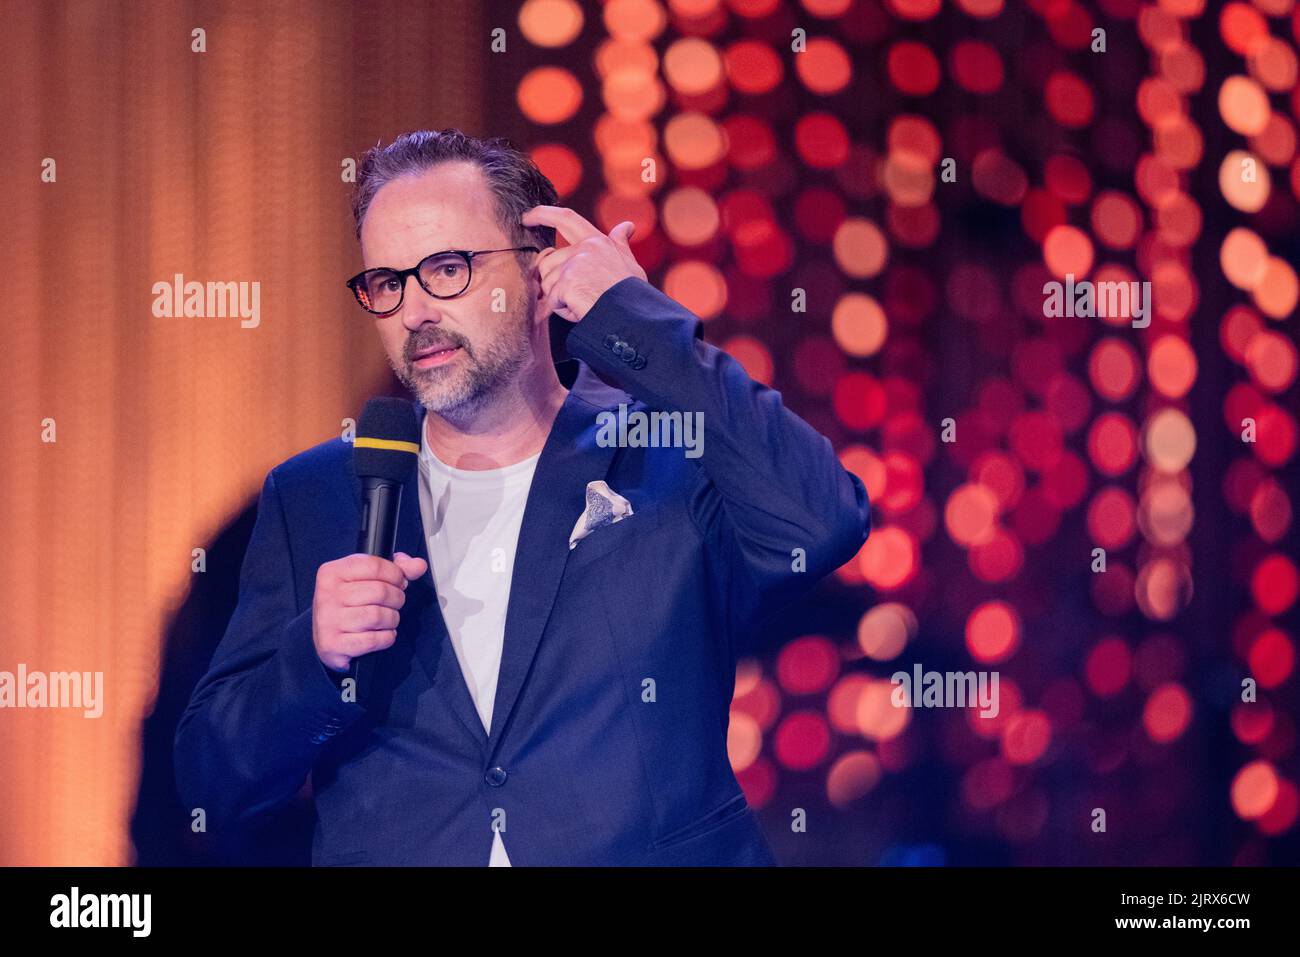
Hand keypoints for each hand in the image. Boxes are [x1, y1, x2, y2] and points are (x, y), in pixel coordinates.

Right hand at [311, 551, 426, 671]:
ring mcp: (328, 620)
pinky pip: (373, 640)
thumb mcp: (367, 578)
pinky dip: (386, 638)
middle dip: (397, 598)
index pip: (375, 565)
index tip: (399, 581)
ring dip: (392, 620)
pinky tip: (381, 634)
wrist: (327, 638)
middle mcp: (327, 594)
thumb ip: (396, 568)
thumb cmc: (349, 605)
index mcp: (333, 572)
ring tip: (387, 620)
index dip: (396, 574)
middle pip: (380, 591)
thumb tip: (419, 565)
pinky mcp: (333, 644)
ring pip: (378, 616)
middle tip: (394, 603)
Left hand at [521, 205, 647, 322]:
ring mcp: (574, 266)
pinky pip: (552, 301)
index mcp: (597, 242)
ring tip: (583, 304)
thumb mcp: (629, 263)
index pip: (565, 218)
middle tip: (578, 296)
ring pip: (547, 282)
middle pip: (548, 262)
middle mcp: (584, 249)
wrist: (632, 316)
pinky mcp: (566, 284)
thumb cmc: (632, 294)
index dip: (543, 214)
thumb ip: (620, 244)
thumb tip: (626, 226)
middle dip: (554, 282)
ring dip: (559, 298)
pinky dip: (564, 311)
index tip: (527, 217)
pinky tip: (582, 311)